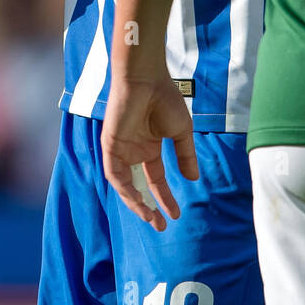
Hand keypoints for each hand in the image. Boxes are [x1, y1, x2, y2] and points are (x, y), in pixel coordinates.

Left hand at [101, 74, 197, 231]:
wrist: (146, 78)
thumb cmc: (164, 98)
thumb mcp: (181, 131)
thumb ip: (185, 155)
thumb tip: (193, 180)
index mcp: (149, 147)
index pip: (156, 179)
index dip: (165, 197)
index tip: (176, 214)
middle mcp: (134, 151)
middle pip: (139, 187)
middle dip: (149, 208)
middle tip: (160, 226)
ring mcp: (121, 149)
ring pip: (125, 185)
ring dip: (136, 204)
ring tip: (151, 219)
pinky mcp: (110, 145)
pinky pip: (114, 173)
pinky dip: (125, 189)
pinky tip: (138, 200)